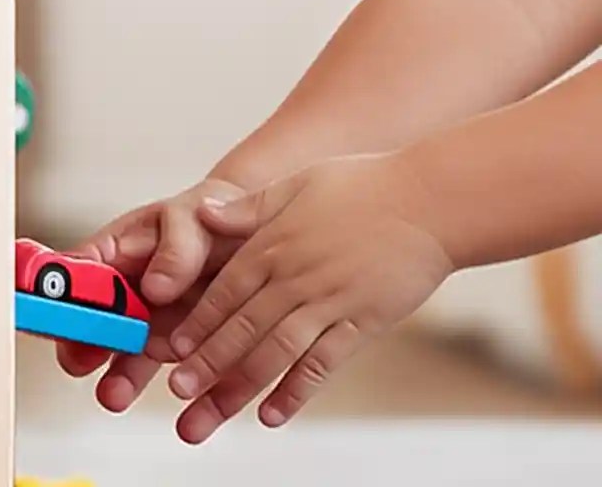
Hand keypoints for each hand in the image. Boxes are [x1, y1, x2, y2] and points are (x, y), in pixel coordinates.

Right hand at [55, 178, 248, 411]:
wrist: (253, 237)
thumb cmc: (212, 218)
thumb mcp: (194, 217)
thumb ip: (177, 246)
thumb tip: (156, 284)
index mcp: (117, 251)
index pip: (74, 272)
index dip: (56, 292)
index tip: (50, 310)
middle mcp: (127, 292)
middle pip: (92, 323)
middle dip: (82, 345)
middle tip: (79, 359)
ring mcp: (152, 323)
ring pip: (126, 356)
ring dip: (118, 378)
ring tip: (115, 393)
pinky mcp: (183, 348)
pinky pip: (172, 373)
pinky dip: (176, 391)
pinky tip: (178, 402)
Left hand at [165, 154, 455, 443]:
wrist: (432, 199)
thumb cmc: (364, 185)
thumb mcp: (296, 185)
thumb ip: (247, 208)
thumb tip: (201, 214)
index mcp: (272, 244)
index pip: (223, 292)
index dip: (196, 322)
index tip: (170, 350)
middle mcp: (293, 277)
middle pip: (240, 327)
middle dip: (205, 363)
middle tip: (176, 392)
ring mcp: (328, 301)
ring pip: (273, 351)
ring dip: (239, 384)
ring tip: (210, 413)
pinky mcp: (362, 320)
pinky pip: (322, 362)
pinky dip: (295, 390)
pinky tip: (271, 416)